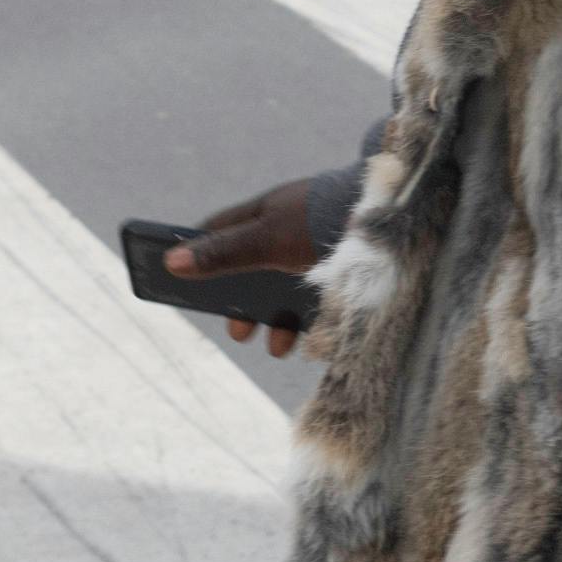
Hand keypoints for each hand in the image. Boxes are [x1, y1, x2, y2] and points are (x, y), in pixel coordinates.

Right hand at [159, 173, 328, 349]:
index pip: (217, 232)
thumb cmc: (321, 220)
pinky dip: (307, 324)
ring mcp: (313, 255)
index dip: (197, 254)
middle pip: (249, 272)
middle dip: (240, 306)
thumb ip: (223, 254)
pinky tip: (307, 342)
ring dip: (274, 323)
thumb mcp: (266, 241)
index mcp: (263, 216)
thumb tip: (172, 262)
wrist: (390, 221)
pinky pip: (315, 304)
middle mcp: (285, 234)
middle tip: (238, 333)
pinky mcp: (338, 275)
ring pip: (282, 293)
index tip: (179, 279)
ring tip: (275, 346)